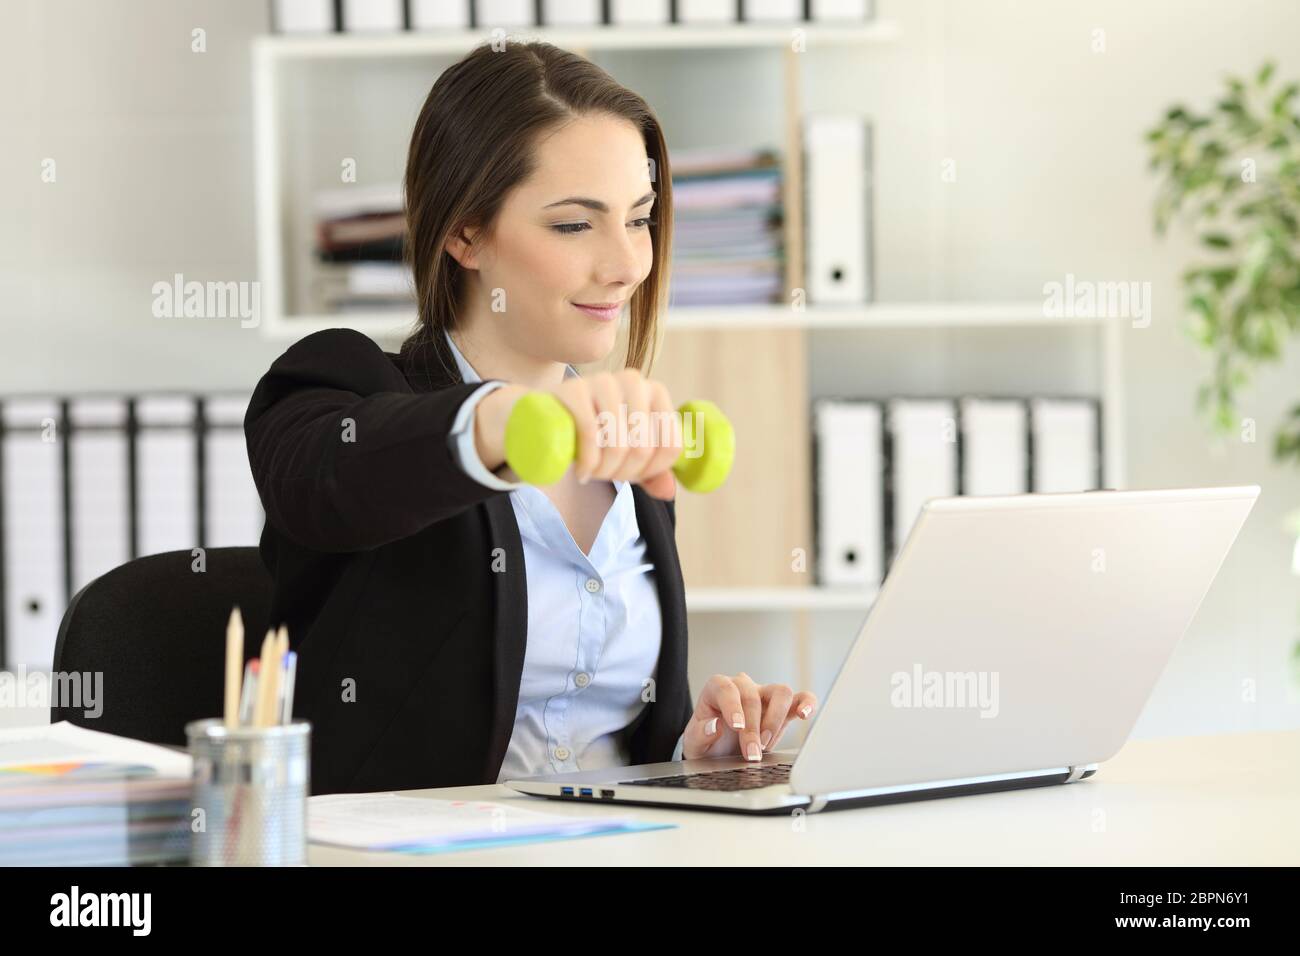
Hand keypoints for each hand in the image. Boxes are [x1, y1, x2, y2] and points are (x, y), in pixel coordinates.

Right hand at [476, 368, 682, 499]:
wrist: (546, 416)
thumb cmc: (595, 434)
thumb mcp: (627, 453)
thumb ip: (652, 472)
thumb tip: (669, 491)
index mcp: (656, 392)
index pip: (670, 445)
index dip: (653, 471)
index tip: (633, 477)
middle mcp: (634, 381)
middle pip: (644, 447)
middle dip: (625, 473)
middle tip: (606, 477)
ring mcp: (603, 381)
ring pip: (618, 443)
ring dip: (605, 471)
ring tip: (593, 474)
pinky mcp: (574, 389)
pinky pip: (590, 434)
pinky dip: (588, 462)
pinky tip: (582, 472)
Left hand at [683, 673, 817, 760]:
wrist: (717, 753)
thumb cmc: (706, 743)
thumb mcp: (694, 743)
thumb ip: (700, 733)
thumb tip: (714, 725)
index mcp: (717, 688)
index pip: (726, 688)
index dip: (733, 706)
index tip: (737, 727)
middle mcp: (743, 687)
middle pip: (753, 696)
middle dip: (753, 728)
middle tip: (751, 753)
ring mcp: (765, 695)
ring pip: (780, 692)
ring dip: (775, 720)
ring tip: (766, 744)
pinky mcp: (784, 708)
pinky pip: (800, 698)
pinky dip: (806, 704)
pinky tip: (803, 715)